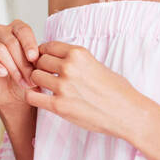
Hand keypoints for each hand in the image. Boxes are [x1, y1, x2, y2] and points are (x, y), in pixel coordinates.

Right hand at [0, 21, 40, 118]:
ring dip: (12, 67)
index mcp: (16, 29)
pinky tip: (3, 73)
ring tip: (21, 81)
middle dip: (22, 63)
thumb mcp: (36, 68)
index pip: (22, 30)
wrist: (11, 95)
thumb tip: (42, 59)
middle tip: (30, 79)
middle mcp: (0, 32)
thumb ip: (38, 61)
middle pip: (11, 42)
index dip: (29, 44)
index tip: (34, 58)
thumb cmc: (24, 77)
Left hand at [24, 40, 146, 140]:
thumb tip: (59, 59)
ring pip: (35, 76)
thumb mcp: (97, 64)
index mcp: (79, 54)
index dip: (44, 54)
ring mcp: (63, 86)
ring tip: (46, 88)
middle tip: (47, 77)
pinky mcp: (59, 105)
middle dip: (41, 68)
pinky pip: (32, 97)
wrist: (127, 113)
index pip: (48, 46)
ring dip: (38, 82)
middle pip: (39, 61)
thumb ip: (77, 60)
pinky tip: (42, 98)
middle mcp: (69, 67)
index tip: (46, 61)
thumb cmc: (117, 90)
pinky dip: (33, 96)